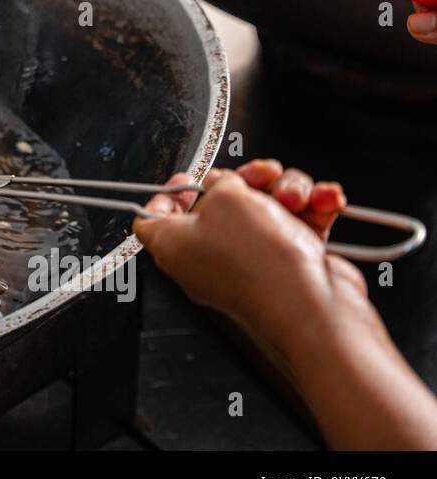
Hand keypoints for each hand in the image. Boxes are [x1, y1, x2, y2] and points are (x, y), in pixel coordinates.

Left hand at [134, 159, 361, 341]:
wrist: (310, 305)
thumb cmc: (257, 257)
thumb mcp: (225, 196)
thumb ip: (220, 181)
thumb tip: (225, 183)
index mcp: (174, 246)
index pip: (152, 220)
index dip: (166, 196)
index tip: (186, 180)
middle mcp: (208, 257)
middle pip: (220, 205)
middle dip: (248, 180)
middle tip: (263, 174)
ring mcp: (251, 262)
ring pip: (266, 207)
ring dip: (287, 191)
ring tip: (297, 199)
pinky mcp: (290, 265)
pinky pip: (298, 224)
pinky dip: (314, 209)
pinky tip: (326, 201)